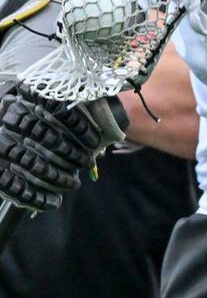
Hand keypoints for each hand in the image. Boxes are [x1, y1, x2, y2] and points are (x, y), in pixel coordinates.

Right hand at [0, 83, 127, 213]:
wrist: (4, 125)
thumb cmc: (38, 114)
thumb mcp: (54, 101)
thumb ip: (74, 105)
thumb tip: (106, 123)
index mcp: (27, 95)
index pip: (55, 107)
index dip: (78, 126)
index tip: (94, 142)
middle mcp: (10, 115)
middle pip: (45, 137)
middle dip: (71, 154)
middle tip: (87, 164)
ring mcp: (0, 141)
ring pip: (31, 162)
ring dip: (57, 176)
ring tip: (73, 184)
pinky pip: (11, 185)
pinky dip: (34, 196)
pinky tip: (52, 202)